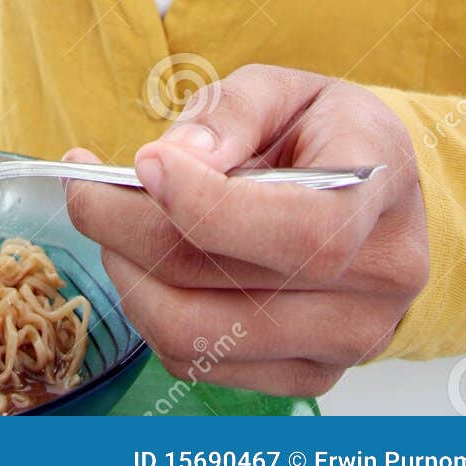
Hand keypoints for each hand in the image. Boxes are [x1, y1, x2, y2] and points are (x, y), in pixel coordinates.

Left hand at [64, 64, 428, 398]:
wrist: (382, 196)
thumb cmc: (327, 131)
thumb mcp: (286, 88)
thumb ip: (232, 113)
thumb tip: (174, 159)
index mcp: (380, 191)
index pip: (303, 230)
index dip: (210, 207)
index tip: (142, 163)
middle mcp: (377, 281)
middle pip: (225, 282)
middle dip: (125, 228)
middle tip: (84, 182)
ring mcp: (345, 342)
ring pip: (198, 334)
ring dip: (127, 274)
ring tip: (109, 219)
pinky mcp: (308, 376)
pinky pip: (199, 361)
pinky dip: (150, 311)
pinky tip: (141, 260)